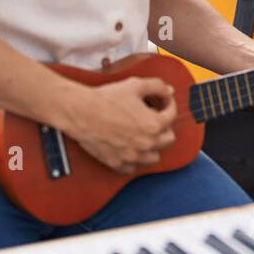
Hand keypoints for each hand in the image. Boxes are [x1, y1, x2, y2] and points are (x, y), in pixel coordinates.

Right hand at [61, 76, 177, 174]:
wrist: (81, 112)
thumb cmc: (106, 99)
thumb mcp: (136, 85)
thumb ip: (158, 86)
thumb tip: (169, 91)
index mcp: (154, 124)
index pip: (172, 116)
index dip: (169, 105)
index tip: (163, 103)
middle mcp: (146, 143)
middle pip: (168, 139)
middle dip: (164, 127)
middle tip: (154, 118)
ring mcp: (132, 156)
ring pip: (154, 157)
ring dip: (152, 147)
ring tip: (144, 136)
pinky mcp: (117, 163)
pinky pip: (133, 168)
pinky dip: (133, 160)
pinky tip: (129, 148)